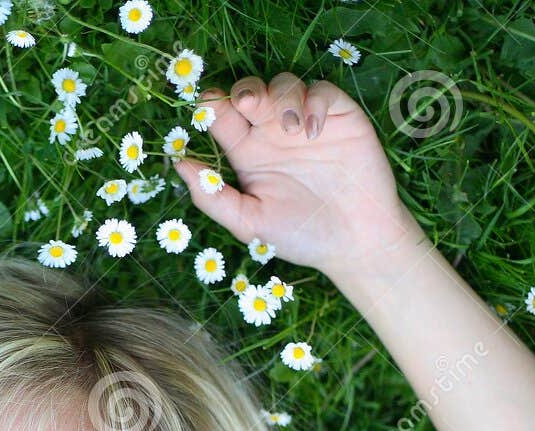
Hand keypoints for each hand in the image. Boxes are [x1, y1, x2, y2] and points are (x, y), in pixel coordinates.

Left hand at [173, 72, 425, 282]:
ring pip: (284, 84)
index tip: (208, 109)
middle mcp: (273, 133)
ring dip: (281, 96)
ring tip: (291, 129)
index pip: (222, 118)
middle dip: (245, 91)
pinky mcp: (339, 117)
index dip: (212, 107)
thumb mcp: (249, 223)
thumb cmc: (300, 236)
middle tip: (247, 106)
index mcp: (247, 154)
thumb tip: (178, 165)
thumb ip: (212, 197)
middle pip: (250, 92)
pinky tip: (313, 131)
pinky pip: (322, 92)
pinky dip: (315, 103)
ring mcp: (305, 123)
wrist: (356, 242)